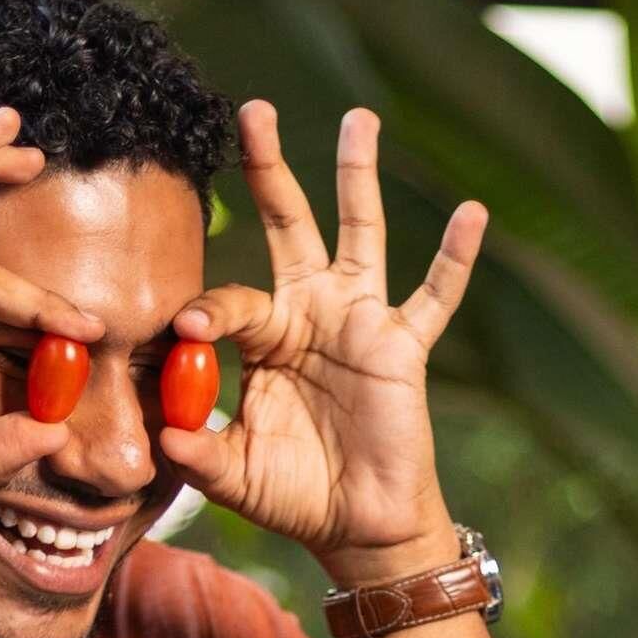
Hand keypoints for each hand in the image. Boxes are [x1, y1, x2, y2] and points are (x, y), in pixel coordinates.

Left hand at [158, 103, 485, 588]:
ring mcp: (360, 322)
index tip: (187, 329)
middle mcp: (310, 313)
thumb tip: (164, 439)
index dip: (208, 312)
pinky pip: (435, 296)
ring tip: (360, 119)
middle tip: (253, 110)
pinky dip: (456, 258)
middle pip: (287, 224)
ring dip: (358, 176)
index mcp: (264, 337)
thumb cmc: (295, 496)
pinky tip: (474, 212)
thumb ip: (200, 453)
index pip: (230, 301)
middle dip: (270, 168)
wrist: (359, 527)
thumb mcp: (234, 475)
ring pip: (359, 234)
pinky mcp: (404, 346)